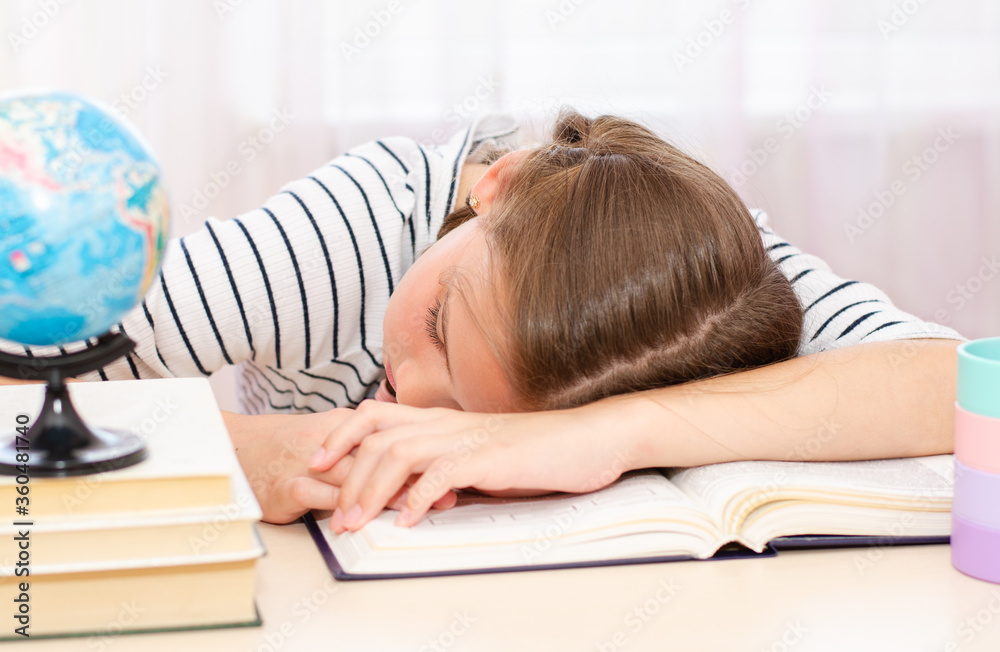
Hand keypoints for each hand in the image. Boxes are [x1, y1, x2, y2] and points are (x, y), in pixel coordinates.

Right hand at [223, 409, 456, 523]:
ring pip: (355, 479)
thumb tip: (408, 464)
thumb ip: (366, 446)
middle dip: (414, 479)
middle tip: (445, 495)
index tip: (451, 473)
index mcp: (344, 423)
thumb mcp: (331, 435)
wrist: (237, 449)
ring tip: (414, 511)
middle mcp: (329, 440)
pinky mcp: (291, 487)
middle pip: (379, 458)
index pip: (391, 439)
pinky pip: (324, 500)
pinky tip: (366, 523)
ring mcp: (308, 463)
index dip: (423, 458)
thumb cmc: (290, 445)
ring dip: (386, 498)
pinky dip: (348, 511)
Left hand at [307, 398, 645, 531]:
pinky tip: (409, 523)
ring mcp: (468, 438)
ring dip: (372, 492)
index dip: (339, 435)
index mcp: (441, 421)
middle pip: (376, 437)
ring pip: (399, 454)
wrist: (590, 439)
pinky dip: (419, 499)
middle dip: (345, 477)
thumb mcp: (479, 456)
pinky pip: (442, 475)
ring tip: (358, 524)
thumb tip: (408, 492)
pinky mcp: (490, 457)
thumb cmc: (537, 451)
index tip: (316, 464)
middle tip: (333, 516)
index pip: (374, 415)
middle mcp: (446, 423)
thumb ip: (443, 466)